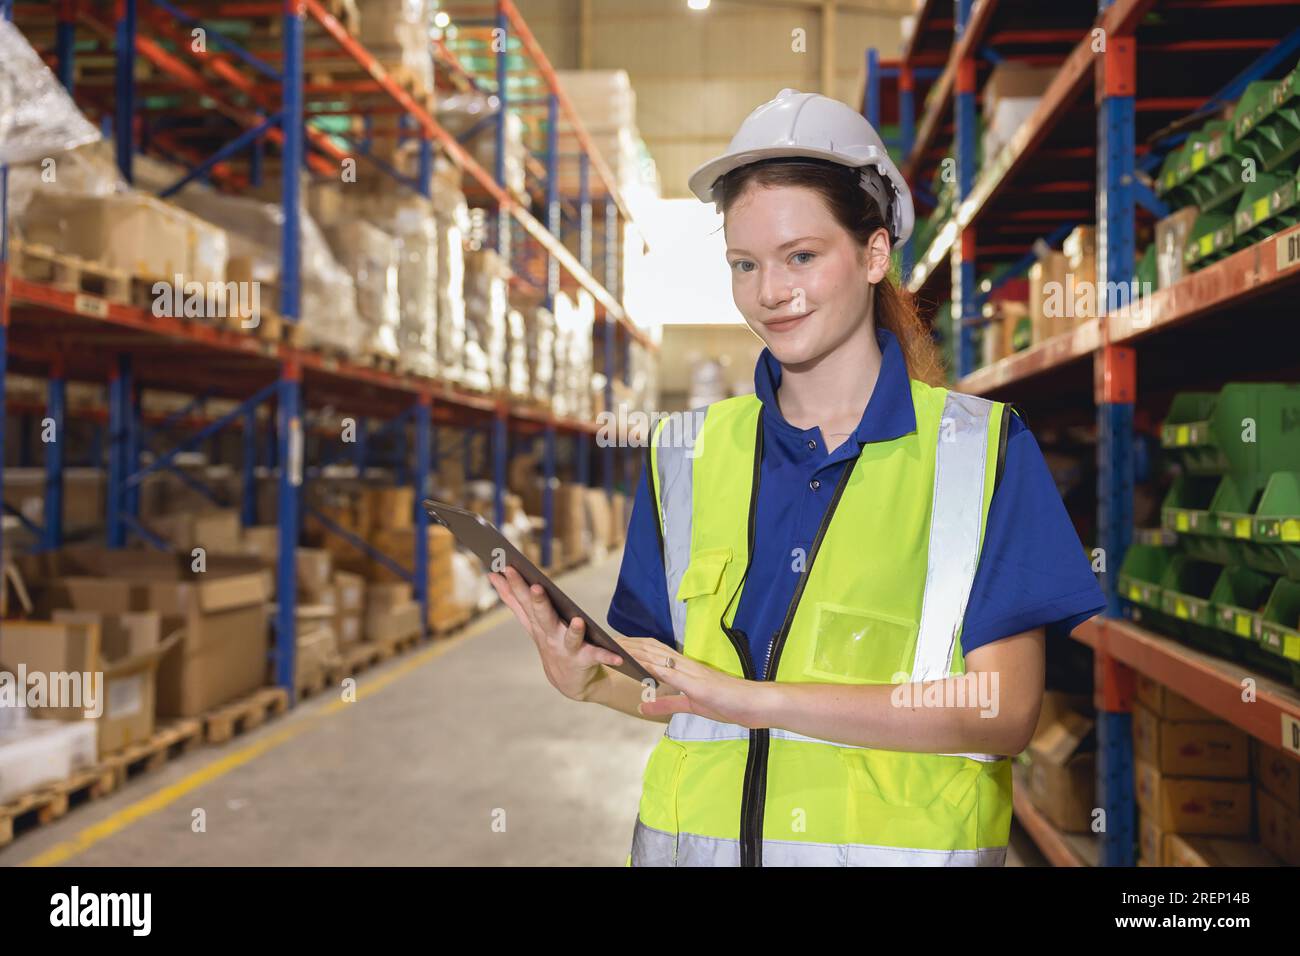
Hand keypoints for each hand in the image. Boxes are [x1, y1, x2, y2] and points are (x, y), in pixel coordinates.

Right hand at [488, 566, 623, 701]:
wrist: (568, 681)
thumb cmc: (549, 641)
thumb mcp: (530, 621)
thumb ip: (512, 599)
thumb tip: (493, 574)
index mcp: (537, 622)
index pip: (523, 601)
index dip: (516, 585)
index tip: (507, 567)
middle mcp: (549, 635)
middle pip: (543, 617)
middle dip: (539, 603)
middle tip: (537, 587)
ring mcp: (567, 649)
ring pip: (570, 638)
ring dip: (574, 631)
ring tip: (578, 621)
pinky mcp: (586, 660)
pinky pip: (598, 656)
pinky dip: (608, 657)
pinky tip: (619, 657)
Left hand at [620, 638, 770, 727]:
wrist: (754, 704)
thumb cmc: (727, 703)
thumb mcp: (690, 706)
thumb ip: (666, 704)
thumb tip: (642, 707)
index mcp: (684, 669)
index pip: (654, 653)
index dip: (633, 647)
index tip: (614, 643)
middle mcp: (685, 665)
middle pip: (651, 650)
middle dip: (627, 645)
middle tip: (605, 639)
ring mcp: (691, 672)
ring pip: (658, 657)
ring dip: (635, 651)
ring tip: (614, 646)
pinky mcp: (697, 683)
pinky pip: (672, 673)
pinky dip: (654, 667)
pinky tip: (640, 664)